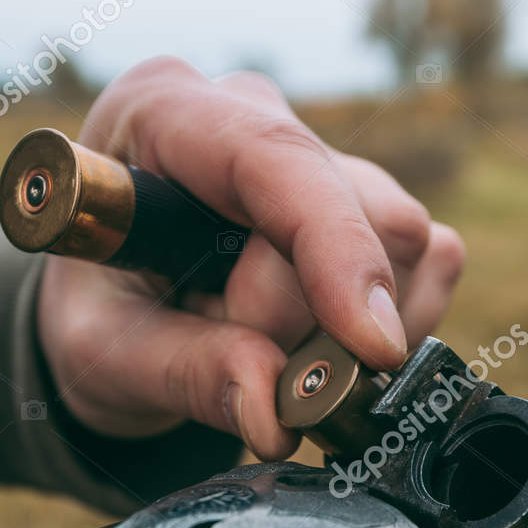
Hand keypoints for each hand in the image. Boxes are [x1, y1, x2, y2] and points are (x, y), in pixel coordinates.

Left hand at [36, 57, 465, 460]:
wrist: (115, 313)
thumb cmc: (97, 313)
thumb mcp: (105, 352)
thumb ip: (183, 374)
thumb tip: (276, 414)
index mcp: (164, 114)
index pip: (277, 158)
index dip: (335, 250)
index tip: (371, 346)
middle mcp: (252, 113)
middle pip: (354, 208)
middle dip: (312, 319)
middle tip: (242, 364)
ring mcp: (321, 152)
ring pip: (403, 240)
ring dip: (347, 329)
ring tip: (263, 349)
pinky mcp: (373, 198)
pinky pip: (430, 262)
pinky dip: (392, 324)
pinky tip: (321, 340)